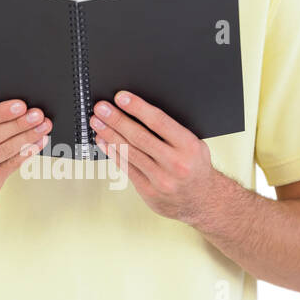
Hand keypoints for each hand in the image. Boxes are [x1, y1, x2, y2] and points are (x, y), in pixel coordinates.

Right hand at [0, 99, 50, 230]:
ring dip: (28, 136)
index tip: (21, 105)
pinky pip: (11, 165)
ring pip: (6, 149)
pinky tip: (37, 144)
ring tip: (43, 127)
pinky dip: (27, 152)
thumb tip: (12, 112)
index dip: (2, 112)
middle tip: (38, 115)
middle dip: (21, 123)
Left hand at [90, 90, 217, 222]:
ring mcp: (161, 179)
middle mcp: (176, 163)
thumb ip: (172, 131)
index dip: (137, 107)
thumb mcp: (194, 145)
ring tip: (97, 123)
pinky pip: (127, 168)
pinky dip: (112, 153)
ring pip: (130, 152)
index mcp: (189, 146)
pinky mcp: (149, 191)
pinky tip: (104, 142)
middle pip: (139, 136)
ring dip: (109, 135)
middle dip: (117, 120)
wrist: (202, 201)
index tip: (121, 98)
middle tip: (101, 108)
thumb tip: (139, 110)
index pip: (159, 121)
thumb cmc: (195, 167)